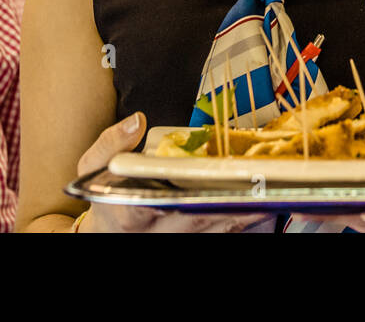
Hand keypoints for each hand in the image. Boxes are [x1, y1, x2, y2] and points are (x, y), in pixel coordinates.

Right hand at [74, 112, 270, 232]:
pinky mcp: (192, 243)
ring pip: (212, 231)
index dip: (179, 193)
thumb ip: (111, 144)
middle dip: (227, 201)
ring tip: (270, 191)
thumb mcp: (93, 169)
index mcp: (126, 213)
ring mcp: (174, 242)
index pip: (150, 204)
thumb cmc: (106, 197)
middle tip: (259, 182)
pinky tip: (262, 205)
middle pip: (194, 220)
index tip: (208, 180)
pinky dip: (242, 221)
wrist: (108, 232)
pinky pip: (220, 235)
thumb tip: (136, 121)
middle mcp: (153, 234)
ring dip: (242, 213)